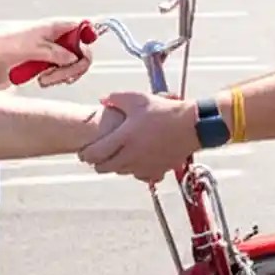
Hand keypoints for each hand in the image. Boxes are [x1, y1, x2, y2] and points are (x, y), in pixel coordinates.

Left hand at [0, 19, 94, 87]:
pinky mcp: (41, 67)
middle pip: (80, 50)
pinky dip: (55, 80)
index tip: (78, 57)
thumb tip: (75, 58)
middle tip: (58, 77)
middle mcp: (53, 38)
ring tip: (43, 80)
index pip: (82, 28)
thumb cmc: (1, 47)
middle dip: (73, 66)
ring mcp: (48, 53)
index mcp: (52, 27)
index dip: (86, 41)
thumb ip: (56, 53)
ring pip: (71, 65)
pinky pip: (59, 74)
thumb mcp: (31, 48)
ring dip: (62, 75)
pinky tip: (41, 81)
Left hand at [77, 92, 199, 182]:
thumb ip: (116, 98)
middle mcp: (132, 155)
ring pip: (120, 172)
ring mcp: (144, 165)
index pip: (95, 154)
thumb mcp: (138, 98)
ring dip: (115, 165)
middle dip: (97, 163)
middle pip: (104, 168)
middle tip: (97, 155)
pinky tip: (137, 160)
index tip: (82, 152)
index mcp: (124, 137)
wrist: (191, 126)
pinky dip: (135, 170)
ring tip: (117, 154)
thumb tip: (101, 100)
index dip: (85, 155)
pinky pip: (139, 176)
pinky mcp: (157, 170)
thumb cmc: (164, 110)